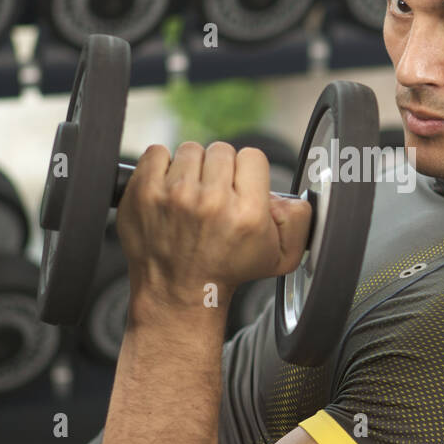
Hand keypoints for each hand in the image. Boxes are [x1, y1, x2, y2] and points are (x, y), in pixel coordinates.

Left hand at [115, 141, 311, 315]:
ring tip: (190, 197)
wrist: (177, 293)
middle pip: (221, 150)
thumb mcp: (280, 258)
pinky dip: (161, 167)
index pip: (252, 156)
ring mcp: (173, 195)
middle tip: (213, 198)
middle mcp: (210, 201)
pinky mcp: (143, 192)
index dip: (247, 173)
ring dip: (191, 169)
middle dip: (219, 171)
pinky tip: (168, 191)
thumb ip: (299, 219)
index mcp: (247, 212)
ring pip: (190, 150)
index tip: (238, 191)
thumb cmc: (227, 272)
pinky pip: (156, 152)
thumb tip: (290, 195)